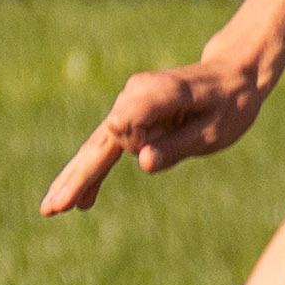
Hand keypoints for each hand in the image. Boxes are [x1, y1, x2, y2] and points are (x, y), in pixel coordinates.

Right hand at [41, 60, 272, 214]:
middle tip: (53, 207)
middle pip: (99, 142)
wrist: (231, 76)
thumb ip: (178, 145)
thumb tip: (142, 163)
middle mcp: (134, 95)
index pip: (126, 125)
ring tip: (53, 208)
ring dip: (77, 177)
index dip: (134, 143)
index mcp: (157, 94)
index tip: (153, 150)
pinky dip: (93, 172)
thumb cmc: (230, 103)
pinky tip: (82, 202)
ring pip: (96, 147)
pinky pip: (107, 147)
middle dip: (77, 175)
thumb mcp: (214, 130)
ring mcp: (128, 104)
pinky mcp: (130, 116)